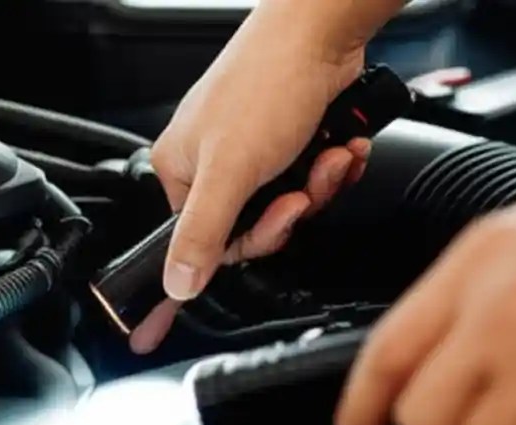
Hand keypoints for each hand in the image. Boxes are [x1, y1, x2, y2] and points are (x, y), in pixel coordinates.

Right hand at [129, 0, 398, 354]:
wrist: (321, 33)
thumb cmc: (267, 80)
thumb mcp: (230, 171)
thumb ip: (203, 234)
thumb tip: (177, 284)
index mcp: (180, 171)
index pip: (204, 244)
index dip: (234, 251)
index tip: (193, 302)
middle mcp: (212, 163)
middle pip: (253, 228)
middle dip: (290, 210)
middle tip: (298, 190)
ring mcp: (253, 152)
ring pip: (289, 206)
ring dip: (318, 186)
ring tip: (326, 156)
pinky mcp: (290, 141)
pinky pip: (311, 181)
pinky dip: (331, 168)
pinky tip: (338, 146)